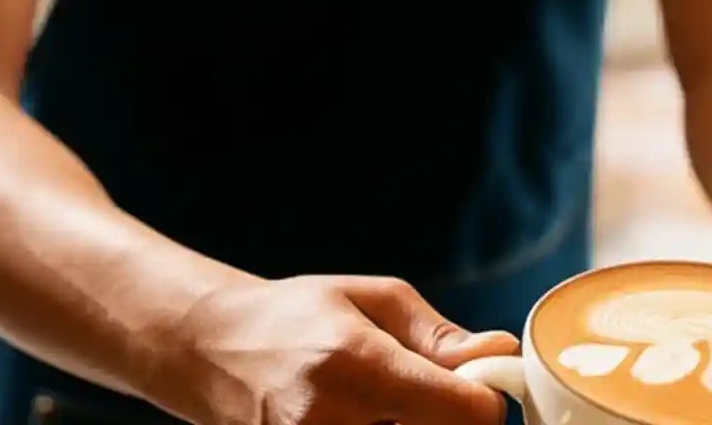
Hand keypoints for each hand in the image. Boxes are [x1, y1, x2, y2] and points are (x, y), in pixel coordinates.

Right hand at [166, 275, 518, 424]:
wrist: (211, 351)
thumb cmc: (300, 314)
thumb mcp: (375, 300)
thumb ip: (440, 336)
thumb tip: (500, 354)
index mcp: (357, 362)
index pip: (465, 412)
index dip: (486, 400)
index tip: (478, 384)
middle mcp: (332, 418)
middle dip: (454, 421)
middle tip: (433, 395)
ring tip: (393, 406)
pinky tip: (373, 421)